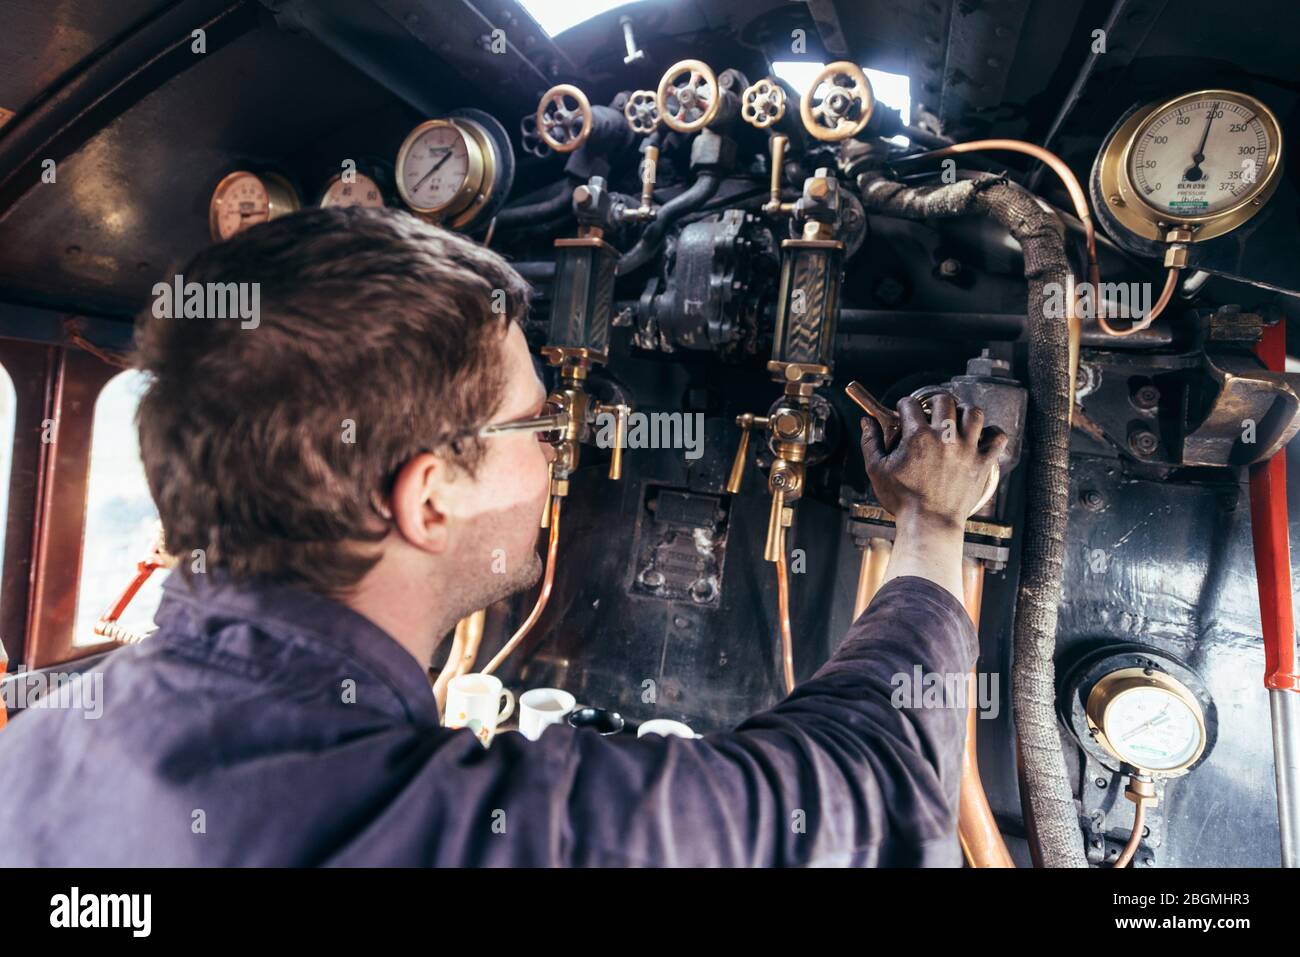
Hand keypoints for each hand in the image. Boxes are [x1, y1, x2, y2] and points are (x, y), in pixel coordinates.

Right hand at [859, 392, 1006, 531]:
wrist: (929, 525)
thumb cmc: (903, 501)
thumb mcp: (877, 470)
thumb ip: (870, 442)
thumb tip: (866, 422)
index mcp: (917, 436)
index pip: (910, 404)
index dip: (904, 405)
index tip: (904, 412)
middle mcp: (945, 437)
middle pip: (944, 400)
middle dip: (935, 401)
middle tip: (931, 411)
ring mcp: (966, 449)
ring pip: (974, 412)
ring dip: (964, 411)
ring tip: (957, 418)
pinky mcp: (982, 462)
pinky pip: (997, 437)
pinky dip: (993, 433)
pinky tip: (982, 435)